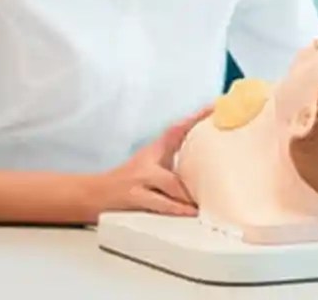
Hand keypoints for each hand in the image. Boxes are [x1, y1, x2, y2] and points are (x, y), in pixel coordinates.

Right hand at [85, 107, 211, 218]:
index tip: (216, 106)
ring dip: (190, 191)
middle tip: (222, 149)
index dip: (197, 116)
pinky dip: (177, 208)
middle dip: (197, 149)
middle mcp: (148, 161)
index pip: (178, 128)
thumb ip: (177, 161)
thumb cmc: (129, 181)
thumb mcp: (151, 163)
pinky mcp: (134, 197)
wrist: (95, 194)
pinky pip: (160, 203)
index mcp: (154, 150)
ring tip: (210, 196)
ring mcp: (140, 179)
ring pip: (170, 182)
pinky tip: (190, 212)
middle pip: (173, 146)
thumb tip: (209, 163)